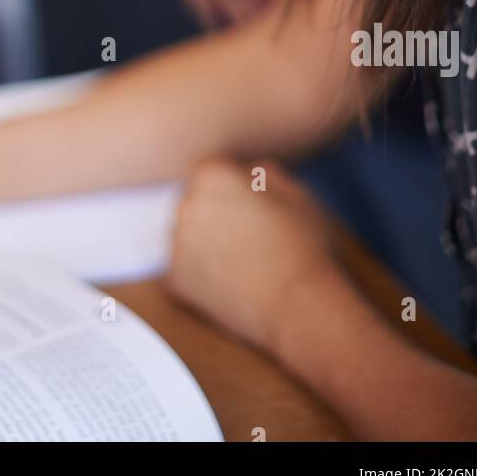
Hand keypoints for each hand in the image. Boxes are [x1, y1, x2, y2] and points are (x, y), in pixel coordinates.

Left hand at [167, 157, 341, 351]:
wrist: (296, 305)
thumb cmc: (303, 245)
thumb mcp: (296, 194)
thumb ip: (265, 174)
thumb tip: (249, 172)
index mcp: (212, 175)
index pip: (210, 170)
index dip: (231, 186)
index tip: (250, 206)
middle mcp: (185, 203)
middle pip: (194, 201)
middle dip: (214, 213)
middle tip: (248, 237)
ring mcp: (176, 242)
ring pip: (185, 235)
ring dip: (203, 242)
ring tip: (241, 263)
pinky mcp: (173, 280)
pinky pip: (180, 269)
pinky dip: (198, 275)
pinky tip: (228, 283)